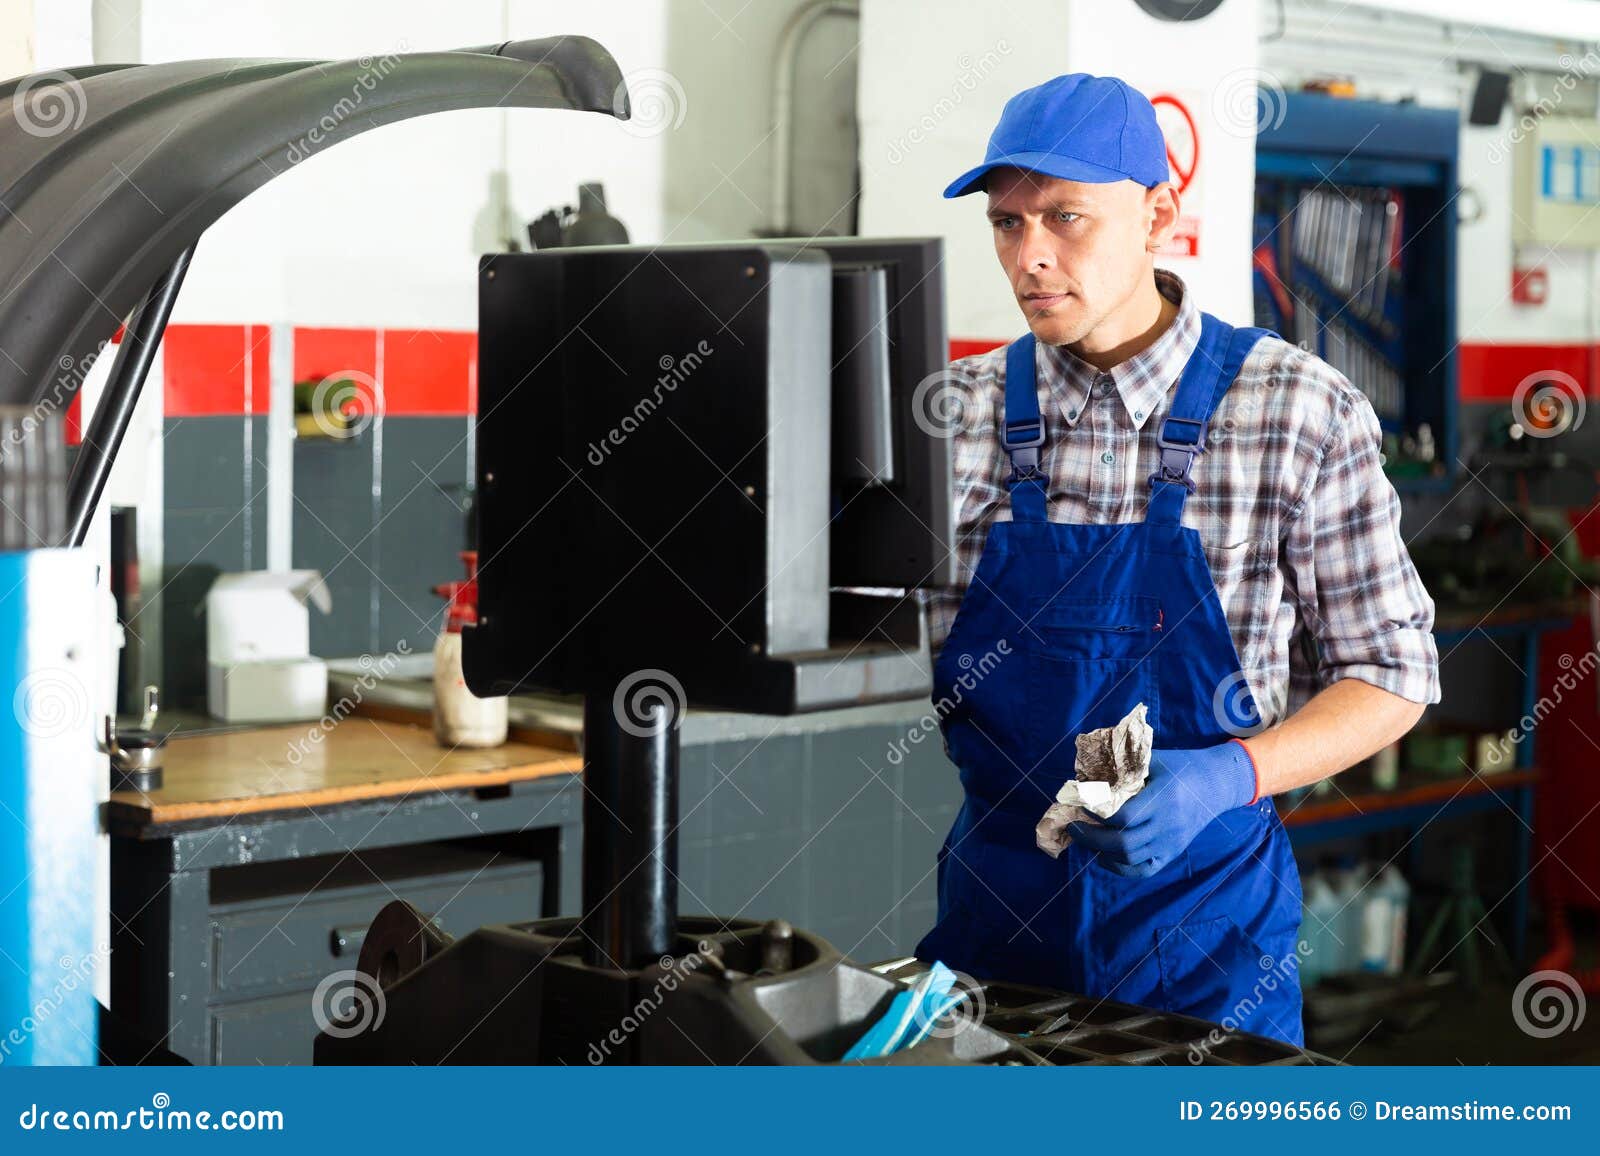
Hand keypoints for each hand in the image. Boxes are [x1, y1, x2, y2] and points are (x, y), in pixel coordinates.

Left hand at [1066, 740, 1257, 877]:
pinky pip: (1143, 870)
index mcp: (1163, 799)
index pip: (1123, 816)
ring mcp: (1170, 843)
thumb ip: (1124, 768)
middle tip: (1072, 826)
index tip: (1079, 803)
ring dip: (1100, 850)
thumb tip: (1086, 777)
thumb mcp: (1153, 760)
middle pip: (1123, 842)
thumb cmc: (1180, 767)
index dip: (1097, 812)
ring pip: (1130, 858)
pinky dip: (1120, 868)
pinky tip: (1104, 856)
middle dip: (1091, 837)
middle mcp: (1167, 826)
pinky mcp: (1172, 853)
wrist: (1216, 784)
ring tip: (1084, 837)